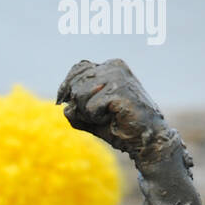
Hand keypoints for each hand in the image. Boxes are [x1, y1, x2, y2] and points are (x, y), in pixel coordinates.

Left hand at [57, 58, 181, 166]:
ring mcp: (117, 76)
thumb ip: (75, 111)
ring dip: (88, 112)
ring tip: (107, 115)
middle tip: (99, 115)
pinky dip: (96, 118)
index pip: (78, 68)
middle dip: (80, 105)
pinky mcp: (119, 89)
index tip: (60, 101)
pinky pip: (91, 106)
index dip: (65, 85)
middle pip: (76, 83)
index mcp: (109, 67)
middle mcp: (113, 66)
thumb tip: (65, 107)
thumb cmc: (118, 127)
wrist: (144, 138)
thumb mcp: (90, 119)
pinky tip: (113, 117)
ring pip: (80, 94)